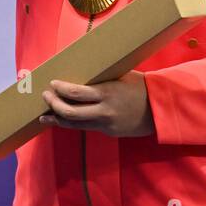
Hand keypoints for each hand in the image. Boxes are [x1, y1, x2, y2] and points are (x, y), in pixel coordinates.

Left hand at [38, 71, 154, 137]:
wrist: (160, 109)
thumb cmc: (141, 86)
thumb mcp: (121, 76)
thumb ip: (101, 79)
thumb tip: (80, 73)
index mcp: (107, 92)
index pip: (76, 93)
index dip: (60, 89)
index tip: (52, 83)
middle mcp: (104, 110)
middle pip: (70, 113)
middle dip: (54, 105)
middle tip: (46, 96)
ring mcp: (106, 124)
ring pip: (75, 125)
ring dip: (57, 119)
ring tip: (45, 116)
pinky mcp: (109, 132)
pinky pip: (87, 127)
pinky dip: (74, 123)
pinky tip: (64, 121)